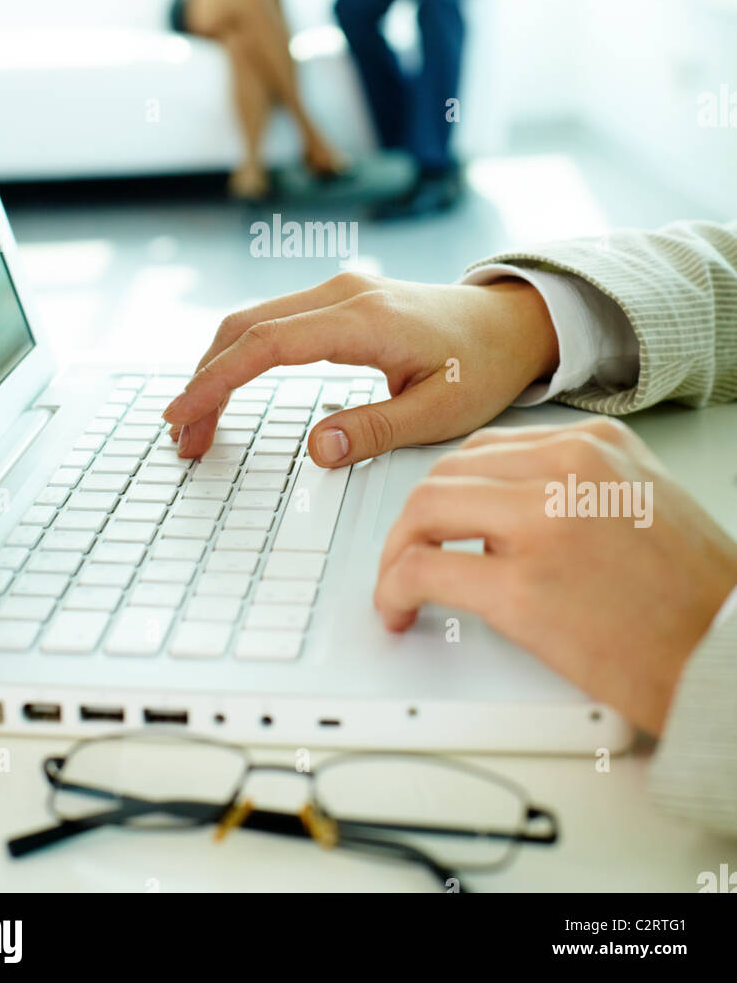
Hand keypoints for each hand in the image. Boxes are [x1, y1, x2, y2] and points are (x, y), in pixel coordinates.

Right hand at [164, 272, 558, 462]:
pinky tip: (228, 389)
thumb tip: (314, 451)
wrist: (510, 321)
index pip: (268, 344)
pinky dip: (241, 354)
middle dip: (205, 381)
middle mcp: (343, 294)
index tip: (183, 416)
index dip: (217, 380)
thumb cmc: (483, 365)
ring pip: (253, 320)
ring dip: (218, 367)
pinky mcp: (337, 299)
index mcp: (366, 320)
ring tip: (198, 424)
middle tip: (182, 438)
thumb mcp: (442, 412)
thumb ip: (377, 430)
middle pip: (246, 326)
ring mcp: (338, 291)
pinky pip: (272, 321)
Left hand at [375, 417, 736, 734]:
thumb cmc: (696, 595)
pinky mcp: (523, 588)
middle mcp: (566, 469)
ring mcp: (542, 523)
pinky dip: (395, 588)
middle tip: (406, 555)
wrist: (731, 654)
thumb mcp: (643, 499)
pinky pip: (424, 570)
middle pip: (449, 474)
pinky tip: (400, 609)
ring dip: (397, 551)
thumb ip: (576, 486)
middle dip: (415, 520)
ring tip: (398, 585)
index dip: (450, 489)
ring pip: (424, 511)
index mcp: (595, 445)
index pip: (488, 449)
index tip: (437, 520)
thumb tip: (507, 506)